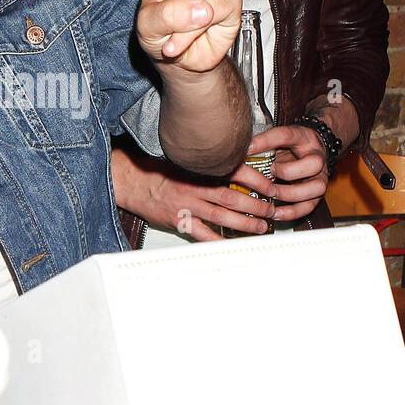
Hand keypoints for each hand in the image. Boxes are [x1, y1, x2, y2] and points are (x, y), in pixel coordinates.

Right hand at [111, 148, 274, 240]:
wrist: (132, 181)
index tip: (271, 187)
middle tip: (271, 210)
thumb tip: (239, 165)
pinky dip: (218, 240)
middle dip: (256, 206)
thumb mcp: (186, 160)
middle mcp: (195, 186)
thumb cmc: (160, 170)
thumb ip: (209, 164)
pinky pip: (202, 234)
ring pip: (221, 216)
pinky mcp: (178, 221)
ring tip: (260, 227)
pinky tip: (231, 244)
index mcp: (199, 168)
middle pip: (232, 197)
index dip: (256, 180)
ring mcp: (186, 205)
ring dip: (244, 224)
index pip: (234, 172)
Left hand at [248, 124, 329, 221]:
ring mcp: (320, 177)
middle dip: (289, 172)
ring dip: (291, 194)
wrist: (310, 151)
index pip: (287, 135)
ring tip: (272, 195)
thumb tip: (240, 149)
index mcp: (304, 138)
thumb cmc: (291, 145)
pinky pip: (309, 206)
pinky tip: (276, 214)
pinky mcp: (316, 194)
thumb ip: (262, 142)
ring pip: (316, 188)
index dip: (266, 142)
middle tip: (271, 172)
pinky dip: (292, 212)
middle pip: (314, 164)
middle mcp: (317, 158)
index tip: (248, 148)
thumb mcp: (277, 138)